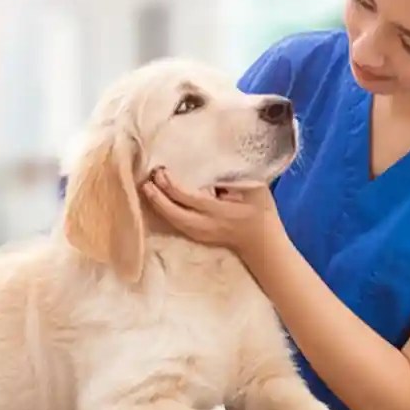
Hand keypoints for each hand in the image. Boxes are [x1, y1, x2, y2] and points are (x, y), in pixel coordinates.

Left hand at [141, 169, 285, 260]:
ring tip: (147, 188)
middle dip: (158, 198)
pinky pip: (175, 224)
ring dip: (158, 205)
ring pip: (172, 221)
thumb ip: (232, 178)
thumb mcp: (254, 189)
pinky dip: (164, 212)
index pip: (190, 199)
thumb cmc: (260, 210)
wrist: (261, 242)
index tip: (162, 171)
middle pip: (174, 214)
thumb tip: (208, 167)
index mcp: (220, 212)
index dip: (173, 186)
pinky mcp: (197, 237)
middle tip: (147, 180)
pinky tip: (156, 202)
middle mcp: (206, 225)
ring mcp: (200, 234)